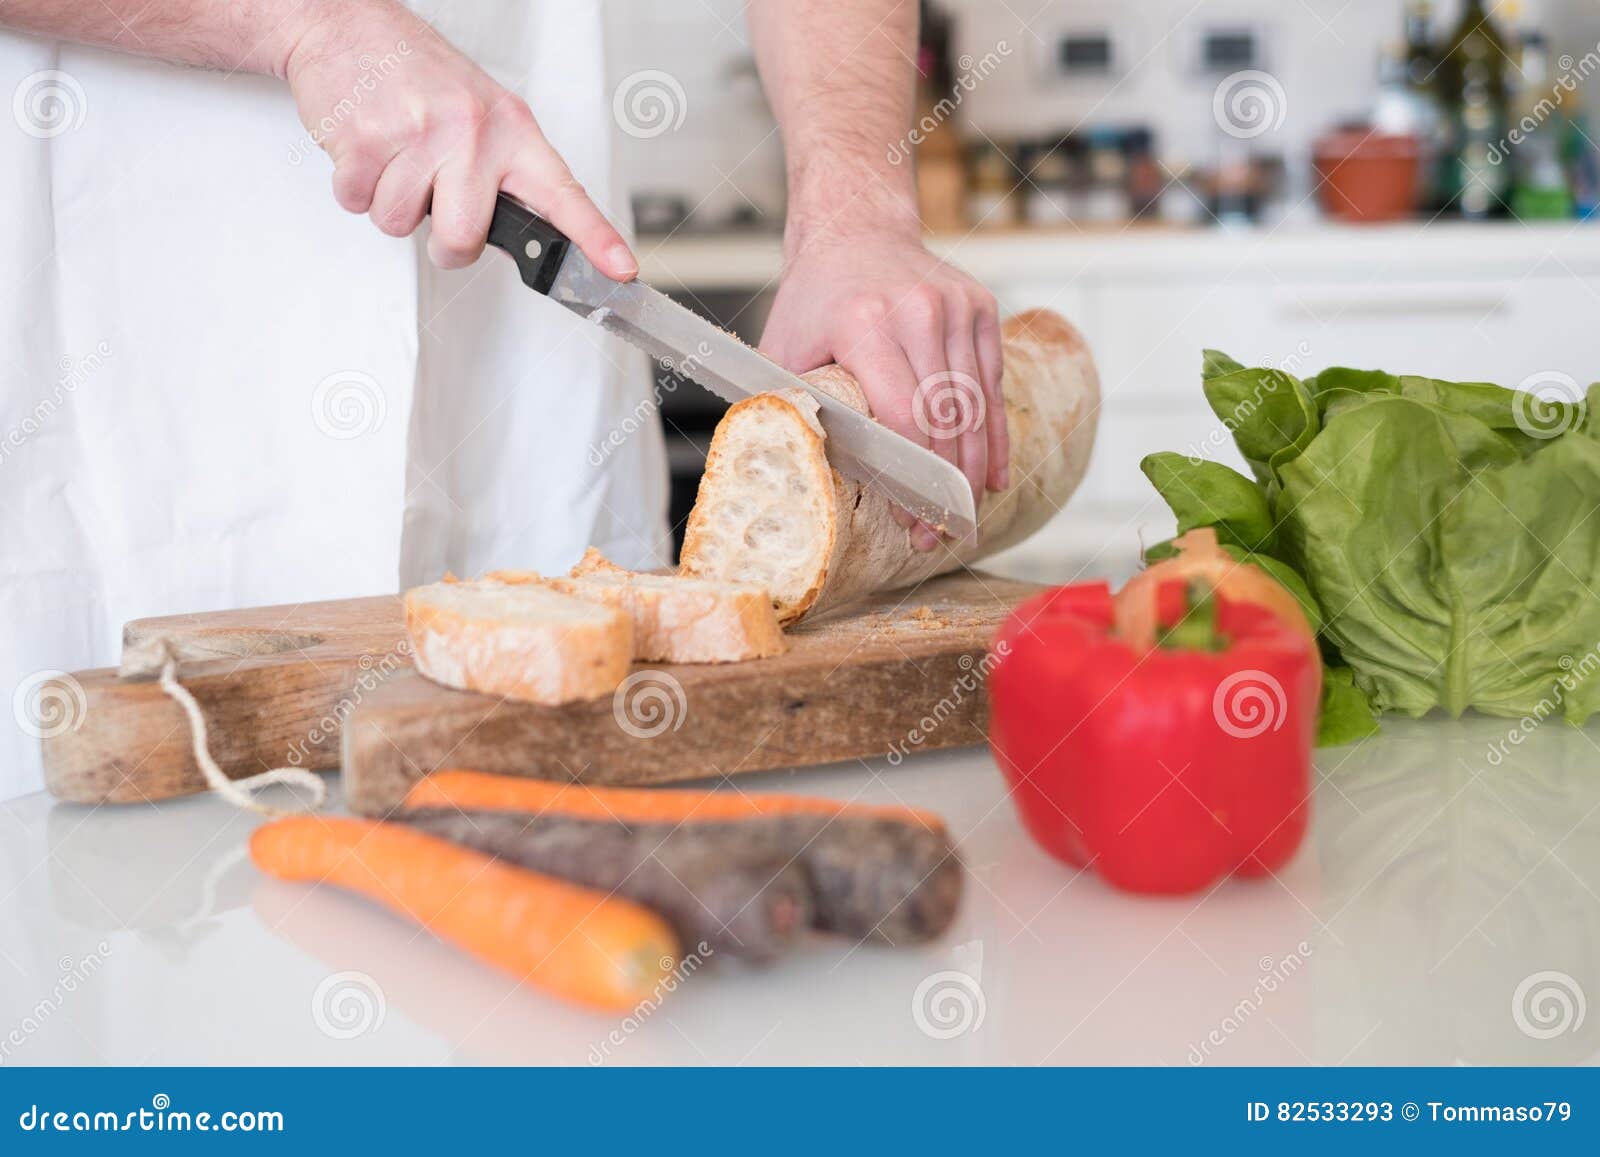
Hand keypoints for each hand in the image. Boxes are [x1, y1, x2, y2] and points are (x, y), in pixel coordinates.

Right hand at [284, 0, 635, 276]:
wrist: (348, 23)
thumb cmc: (416, 73)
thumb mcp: (481, 112)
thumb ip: (504, 173)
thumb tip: (522, 238)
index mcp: (511, 129)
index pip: (563, 194)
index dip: (595, 238)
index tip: (620, 269)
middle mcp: (472, 131)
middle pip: (463, 239)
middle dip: (442, 242)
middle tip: (435, 204)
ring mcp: (419, 134)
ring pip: (400, 223)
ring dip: (390, 202)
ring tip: (396, 154)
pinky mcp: (366, 139)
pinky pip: (358, 202)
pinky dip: (354, 185)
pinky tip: (368, 146)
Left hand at [759, 224, 1006, 549]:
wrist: (856, 229)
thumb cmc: (815, 298)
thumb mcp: (784, 347)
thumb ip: (787, 404)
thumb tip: (782, 471)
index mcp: (867, 323)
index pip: (902, 416)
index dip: (910, 479)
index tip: (909, 522)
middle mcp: (919, 312)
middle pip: (945, 418)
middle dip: (944, 487)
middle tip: (938, 534)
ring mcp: (957, 308)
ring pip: (976, 406)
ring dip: (973, 470)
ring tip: (963, 516)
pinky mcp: (981, 309)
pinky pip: (992, 384)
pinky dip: (994, 434)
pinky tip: (992, 476)